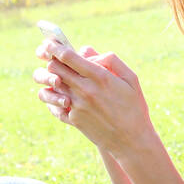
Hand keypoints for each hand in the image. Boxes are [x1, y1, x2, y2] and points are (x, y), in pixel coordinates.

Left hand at [35, 44, 154, 158]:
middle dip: (52, 61)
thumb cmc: (134, 107)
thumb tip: (89, 54)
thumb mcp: (131, 79)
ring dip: (51, 79)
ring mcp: (77, 106)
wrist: (132, 140)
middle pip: (55, 69)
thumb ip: (111, 61)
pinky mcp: (74, 120)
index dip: (56, 47)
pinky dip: (54, 98)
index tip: (50, 43)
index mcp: (100, 77)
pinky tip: (61, 96)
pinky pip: (55, 105)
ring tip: (56, 77)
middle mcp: (85, 90)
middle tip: (52, 59)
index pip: (68, 57)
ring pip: (52, 86)